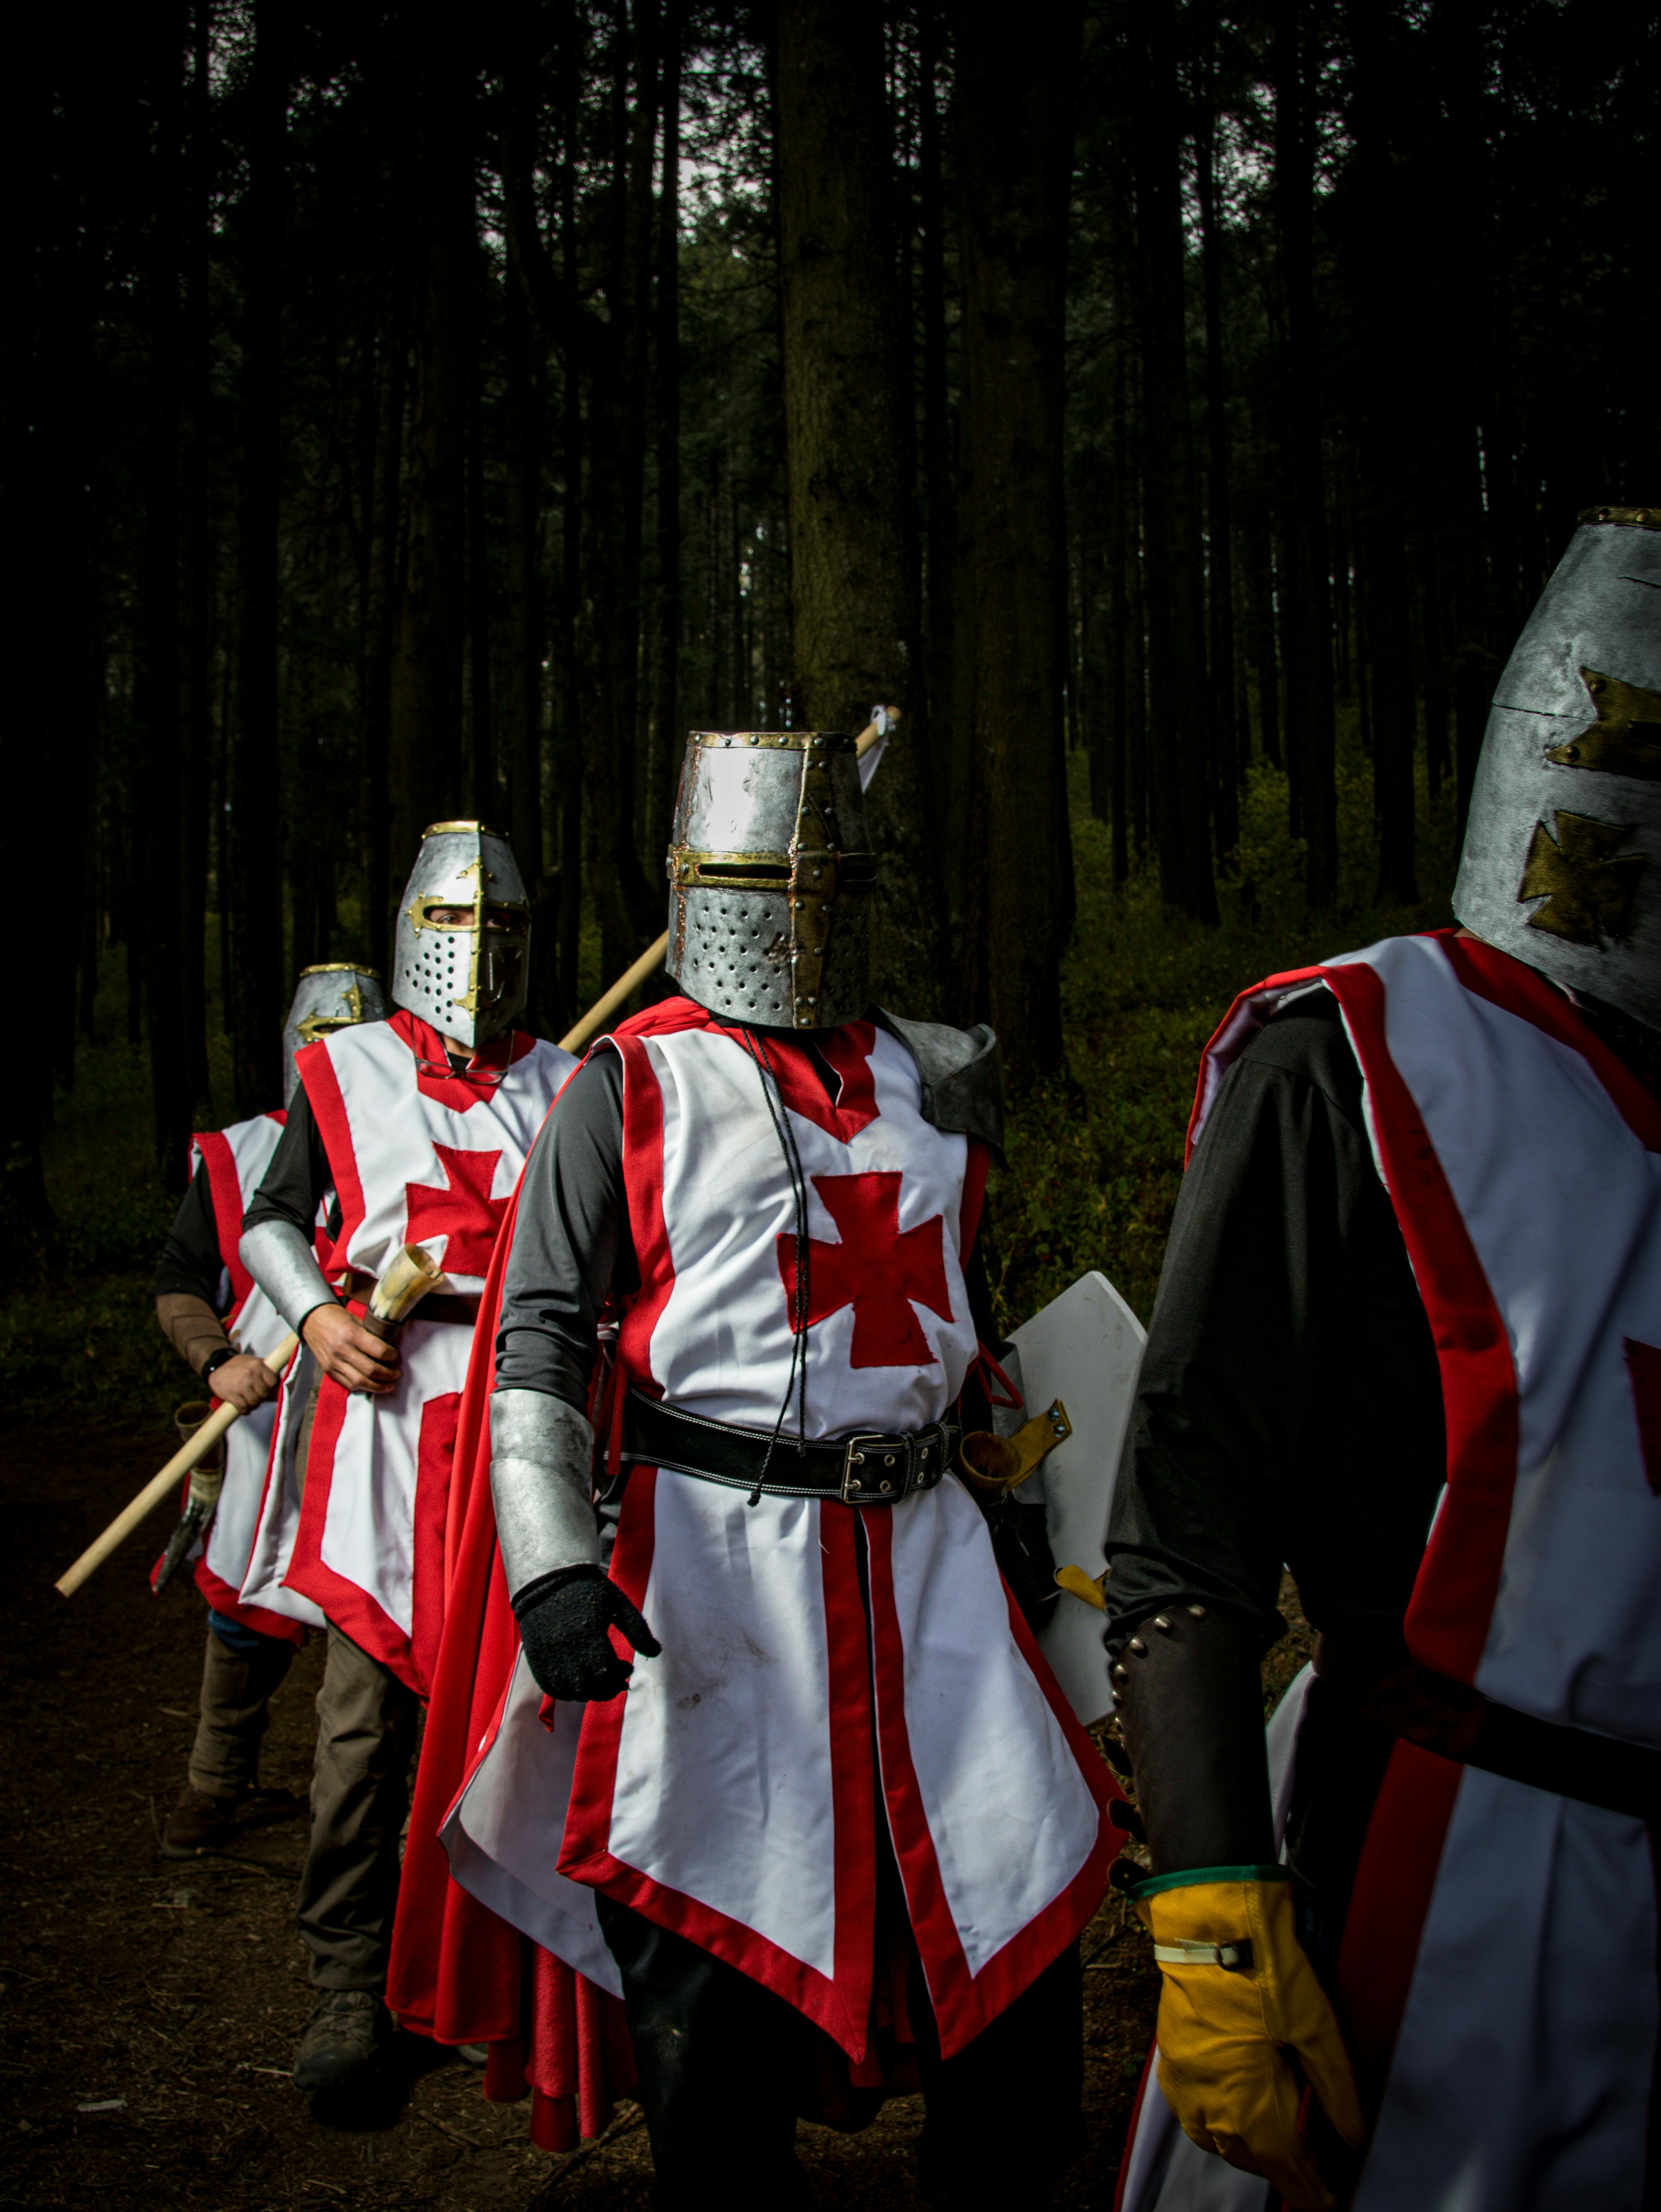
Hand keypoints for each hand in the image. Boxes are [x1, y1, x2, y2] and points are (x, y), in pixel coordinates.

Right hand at [206, 1353, 279, 1413]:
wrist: (216, 1367)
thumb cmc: (239, 1366)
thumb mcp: (254, 1363)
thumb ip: (267, 1373)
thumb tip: (280, 1390)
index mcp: (258, 1365)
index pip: (273, 1381)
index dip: (271, 1387)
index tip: (267, 1389)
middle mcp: (250, 1374)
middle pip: (264, 1394)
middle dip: (262, 1397)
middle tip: (257, 1396)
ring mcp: (240, 1385)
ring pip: (255, 1402)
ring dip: (254, 1405)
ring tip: (250, 1402)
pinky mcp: (231, 1395)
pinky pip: (244, 1408)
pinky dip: (245, 1410)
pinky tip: (245, 1408)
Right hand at [302, 1302, 400, 1394]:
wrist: (311, 1320)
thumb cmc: (336, 1317)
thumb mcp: (356, 1319)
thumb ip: (371, 1333)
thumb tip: (389, 1345)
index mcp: (351, 1334)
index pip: (379, 1351)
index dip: (392, 1356)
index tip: (395, 1355)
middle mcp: (342, 1350)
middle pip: (371, 1370)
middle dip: (388, 1374)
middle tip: (396, 1374)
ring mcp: (334, 1362)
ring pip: (359, 1382)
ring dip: (378, 1386)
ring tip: (389, 1385)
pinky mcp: (328, 1370)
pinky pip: (348, 1384)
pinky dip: (362, 1387)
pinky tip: (372, 1385)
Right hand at [514, 1567, 661, 1701]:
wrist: (547, 1580)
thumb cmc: (587, 1590)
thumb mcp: (617, 1603)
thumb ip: (637, 1629)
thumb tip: (656, 1652)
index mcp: (589, 1634)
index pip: (606, 1674)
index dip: (621, 1676)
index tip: (627, 1667)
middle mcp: (566, 1649)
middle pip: (588, 1688)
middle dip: (608, 1689)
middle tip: (617, 1680)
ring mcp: (548, 1657)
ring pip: (570, 1692)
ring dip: (589, 1692)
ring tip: (599, 1680)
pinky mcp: (536, 1659)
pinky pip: (551, 1689)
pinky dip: (567, 1692)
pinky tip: (579, 1681)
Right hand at [1137, 1872, 1363, 2210]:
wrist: (1210, 1927)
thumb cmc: (1267, 1974)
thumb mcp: (1318, 2029)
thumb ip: (1338, 2091)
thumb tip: (1356, 2139)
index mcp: (1252, 2105)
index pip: (1287, 2170)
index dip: (1312, 2191)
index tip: (1330, 2201)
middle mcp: (1214, 2108)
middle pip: (1253, 2160)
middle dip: (1283, 2167)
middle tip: (1312, 2161)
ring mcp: (1186, 2087)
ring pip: (1219, 2142)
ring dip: (1249, 2148)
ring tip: (1275, 2138)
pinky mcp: (1171, 2064)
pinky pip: (1194, 2115)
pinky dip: (1218, 2122)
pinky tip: (1234, 2106)